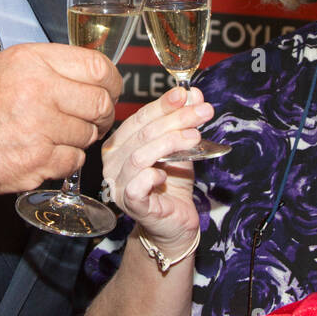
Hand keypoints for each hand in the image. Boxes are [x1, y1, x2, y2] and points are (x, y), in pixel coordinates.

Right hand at [0, 42, 120, 247]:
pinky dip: (65, 160)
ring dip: (80, 139)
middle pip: (100, 103)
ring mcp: (40, 127)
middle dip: (102, 114)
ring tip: (54, 136)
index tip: (110, 91)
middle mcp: (39, 89)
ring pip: (89, 134)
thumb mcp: (5, 69)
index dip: (111, 82)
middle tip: (93, 119)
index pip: (97, 67)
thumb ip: (49, 68)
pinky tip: (43, 153)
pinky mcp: (38, 161)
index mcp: (32, 61)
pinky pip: (74, 161)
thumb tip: (91, 76)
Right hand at [101, 87, 212, 256]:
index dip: (163, 104)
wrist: (175, 221)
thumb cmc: (172, 183)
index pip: (140, 117)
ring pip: (140, 155)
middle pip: (143, 133)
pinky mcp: (130, 203)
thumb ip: (184, 121)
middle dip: (176, 119)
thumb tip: (193, 94)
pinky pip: (136, 185)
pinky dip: (152, 175)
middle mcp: (114, 161)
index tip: (186, 94)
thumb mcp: (181, 146)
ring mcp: (118, 183)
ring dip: (171, 142)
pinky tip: (166, 173)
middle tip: (203, 112)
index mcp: (121, 142)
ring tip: (195, 137)